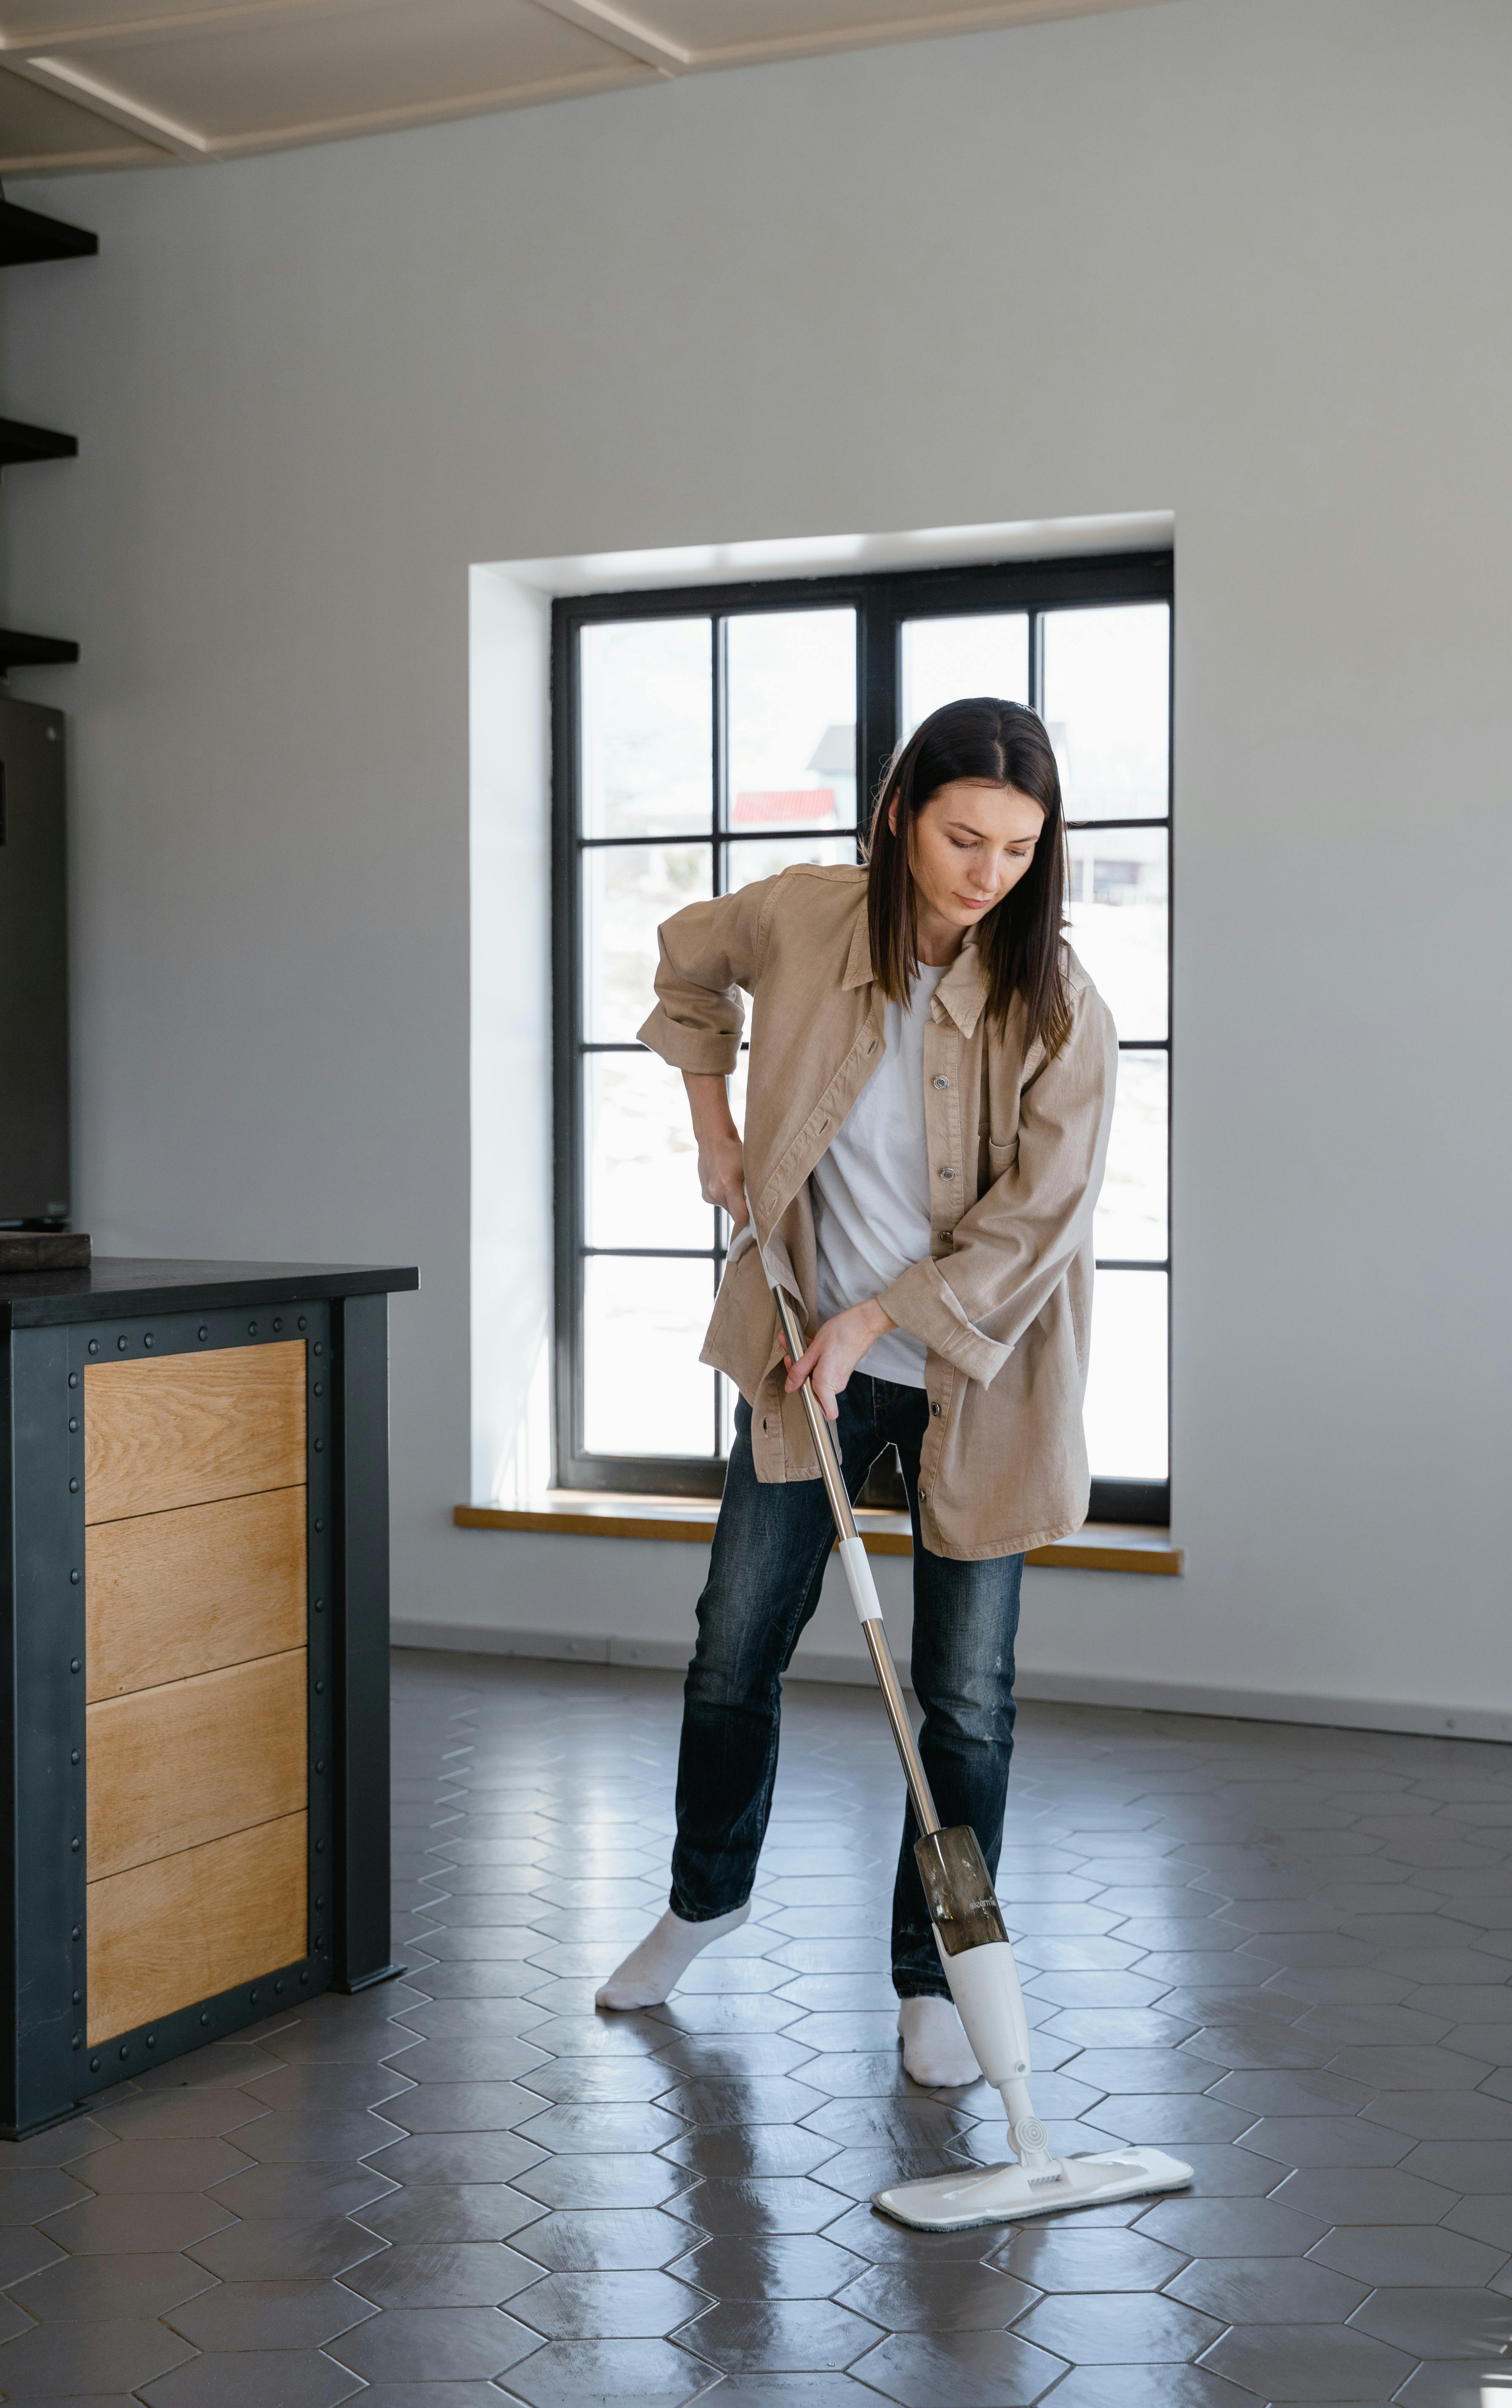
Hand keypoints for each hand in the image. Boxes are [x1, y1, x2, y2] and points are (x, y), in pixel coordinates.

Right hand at [683, 1072, 746, 1228]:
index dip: (750, 1216)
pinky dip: (724, 1196)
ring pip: (727, 1208)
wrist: (713, 1140)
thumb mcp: (749, 1168)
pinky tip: (725, 1182)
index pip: (740, 1217)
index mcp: (728, 1186)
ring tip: (734, 1183)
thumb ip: (753, 1188)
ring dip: (733, 1200)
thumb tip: (762, 1206)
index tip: (756, 1212)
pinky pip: (719, 1202)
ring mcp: (708, 1194)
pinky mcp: (704, 1195)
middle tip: (746, 1190)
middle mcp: (715, 1193)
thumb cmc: (735, 1151)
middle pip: (734, 1213)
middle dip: (742, 1205)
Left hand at [785, 1298, 896, 1420]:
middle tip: (790, 1356)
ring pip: (815, 1377)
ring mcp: (838, 1377)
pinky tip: (804, 1344)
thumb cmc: (841, 1334)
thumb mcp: (814, 1351)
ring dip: (803, 1364)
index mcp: (826, 1384)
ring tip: (792, 1346)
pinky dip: (812, 1359)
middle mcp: (834, 1385)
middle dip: (798, 1374)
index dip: (811, 1406)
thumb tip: (790, 1387)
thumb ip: (800, 1371)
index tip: (796, 1388)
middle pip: (812, 1391)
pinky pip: (822, 1369)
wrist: (863, 1322)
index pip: (825, 1413)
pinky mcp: (840, 1369)